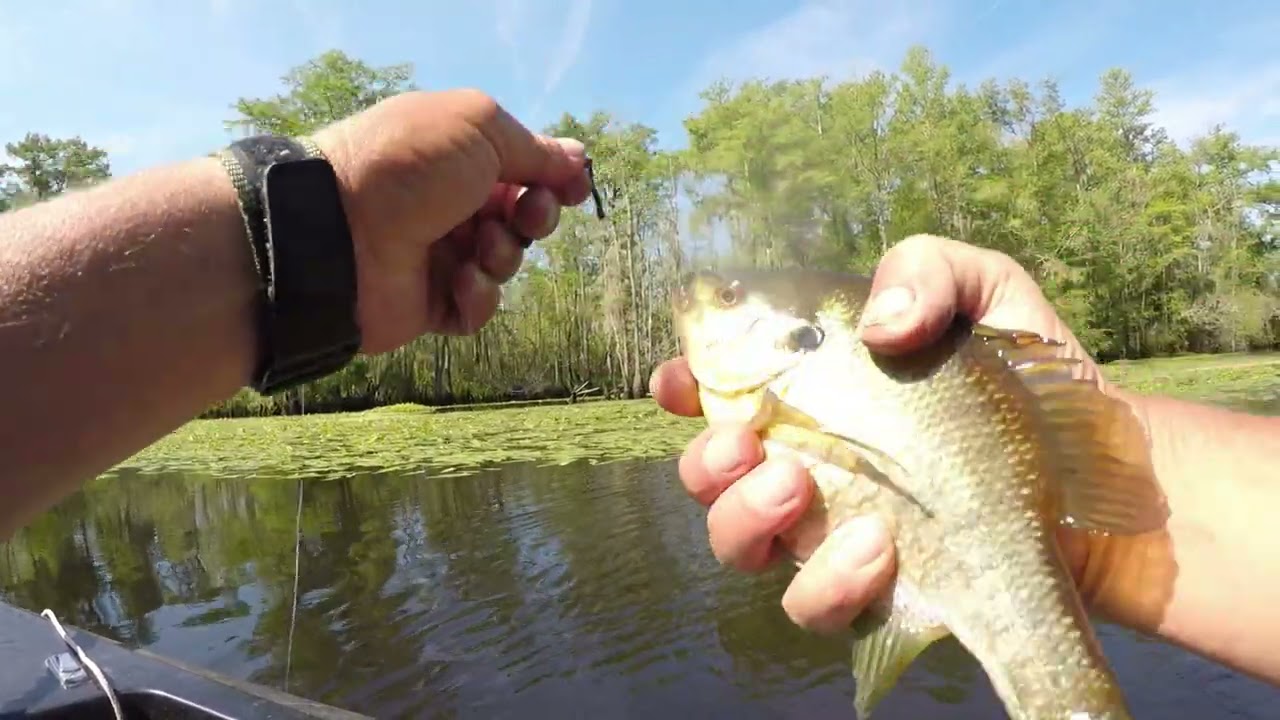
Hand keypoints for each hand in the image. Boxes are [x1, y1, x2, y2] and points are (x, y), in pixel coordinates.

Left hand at [311, 89, 592, 353]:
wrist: (338, 233)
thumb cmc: (408, 166)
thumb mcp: (478, 129)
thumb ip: (533, 147)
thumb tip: (578, 158)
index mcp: (453, 155)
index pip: (520, 167)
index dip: (552, 177)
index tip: (575, 187)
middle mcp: (446, 202)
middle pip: (520, 214)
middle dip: (536, 215)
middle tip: (527, 215)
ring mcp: (437, 253)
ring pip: (505, 261)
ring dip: (504, 253)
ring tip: (477, 246)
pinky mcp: (429, 303)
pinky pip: (477, 307)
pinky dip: (478, 295)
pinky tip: (459, 280)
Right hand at [650, 234, 1109, 632]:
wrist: (1100, 473)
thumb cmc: (1030, 381)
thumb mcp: (987, 292)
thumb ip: (925, 270)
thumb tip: (876, 325)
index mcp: (816, 393)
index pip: (720, 389)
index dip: (683, 384)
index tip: (679, 379)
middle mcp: (807, 462)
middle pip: (709, 476)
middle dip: (705, 461)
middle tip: (744, 442)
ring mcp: (830, 532)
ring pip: (739, 544)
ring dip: (745, 518)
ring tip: (799, 487)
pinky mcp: (871, 592)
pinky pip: (811, 604)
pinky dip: (827, 580)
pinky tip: (877, 547)